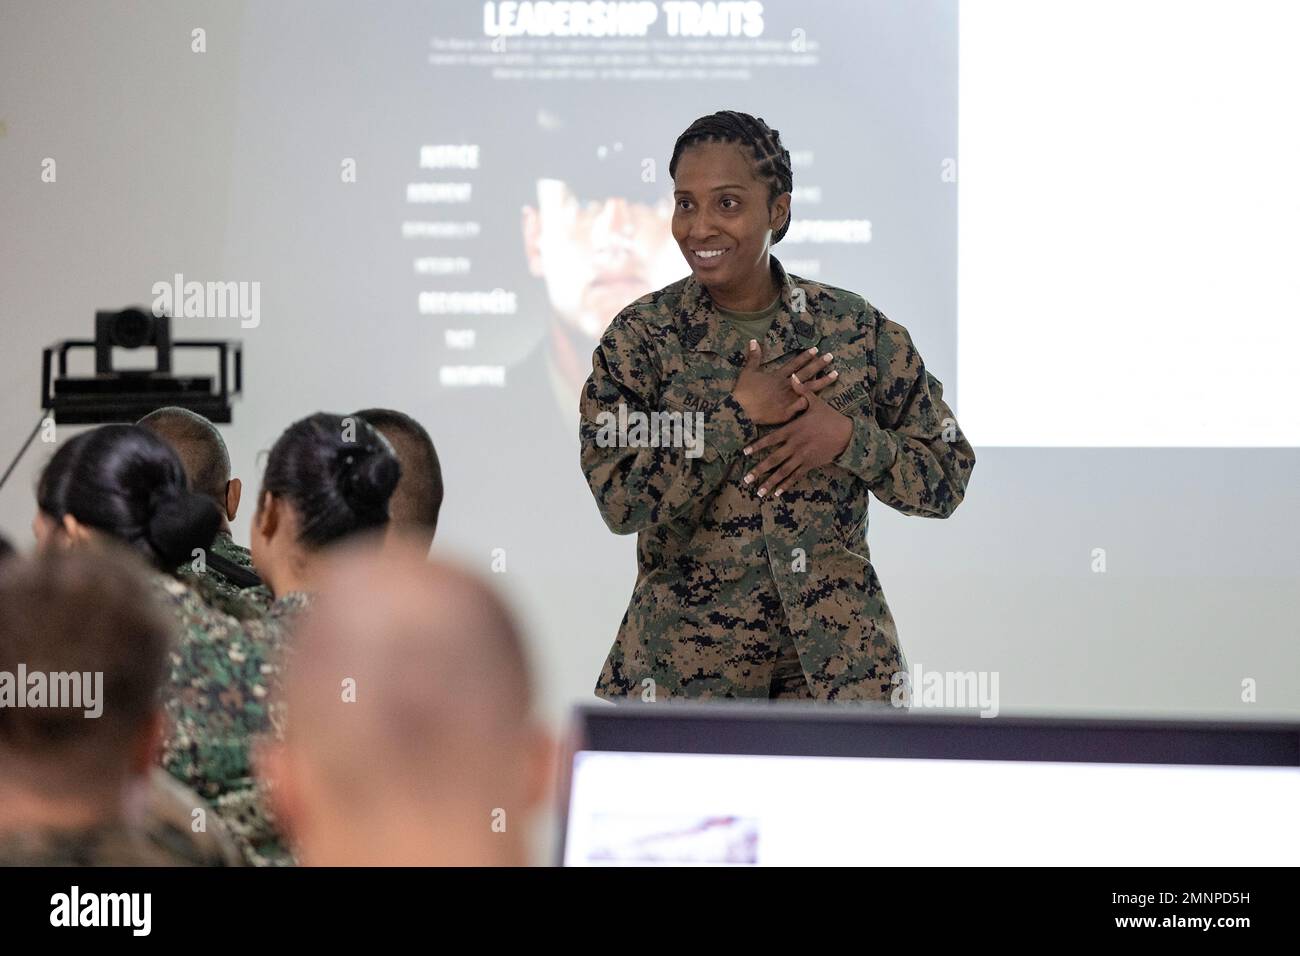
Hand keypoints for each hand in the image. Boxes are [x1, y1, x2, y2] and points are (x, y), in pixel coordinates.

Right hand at [731, 341, 838, 425]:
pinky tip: (824, 399)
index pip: (795, 364)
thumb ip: (753, 357)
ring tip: (836, 374)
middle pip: (806, 373)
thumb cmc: (743, 392)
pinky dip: (812, 402)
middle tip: (831, 357)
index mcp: (778, 376)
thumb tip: (754, 340)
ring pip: (810, 389)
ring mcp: (789, 399)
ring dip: (823, 381)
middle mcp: (787, 386)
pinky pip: (803, 406)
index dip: (805, 356)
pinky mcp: (788, 412)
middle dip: (819, 364)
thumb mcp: (747, 372)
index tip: (816, 349)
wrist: (741, 410)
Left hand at [741, 382, 853, 496]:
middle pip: (773, 459)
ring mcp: (803, 457)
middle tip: (746, 479)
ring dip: (770, 482)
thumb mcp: (815, 403)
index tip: (744, 452)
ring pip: (783, 471)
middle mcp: (795, 445)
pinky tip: (776, 493)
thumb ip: (801, 391)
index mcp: (793, 430)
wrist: (847, 434)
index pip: (771, 439)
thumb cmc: (830, 417)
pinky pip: (795, 476)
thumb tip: (792, 376)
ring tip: (758, 492)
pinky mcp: (810, 465)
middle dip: (759, 470)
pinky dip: (786, 485)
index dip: (757, 446)